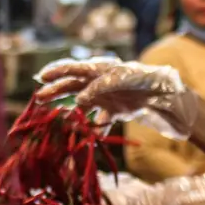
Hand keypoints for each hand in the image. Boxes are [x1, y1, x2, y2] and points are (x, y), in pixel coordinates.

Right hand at [34, 57, 198, 138]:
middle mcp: (100, 82)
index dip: (56, 72)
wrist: (165, 94)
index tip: (40, 78)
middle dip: (56, 92)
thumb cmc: (142, 80)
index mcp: (99, 69)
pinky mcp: (116, 110)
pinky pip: (100, 120)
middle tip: (39, 100)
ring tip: (57, 118)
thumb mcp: (118, 80)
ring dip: (70, 110)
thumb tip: (78, 100)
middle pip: (73, 86)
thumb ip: (97, 89)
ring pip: (83, 104)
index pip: (72, 68)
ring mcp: (107, 97)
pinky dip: (93, 128)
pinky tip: (87, 135)